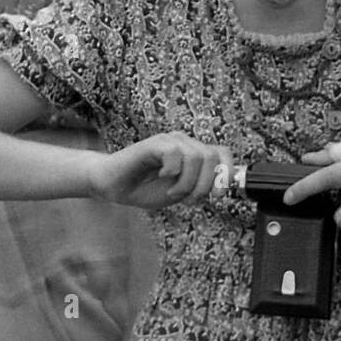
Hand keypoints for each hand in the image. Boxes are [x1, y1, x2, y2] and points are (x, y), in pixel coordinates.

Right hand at [88, 132, 233, 210]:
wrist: (113, 186)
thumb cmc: (145, 188)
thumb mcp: (180, 192)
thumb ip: (200, 186)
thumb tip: (220, 186)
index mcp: (192, 153)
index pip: (222, 153)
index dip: (226, 173)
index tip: (218, 195)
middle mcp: (183, 143)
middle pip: (212, 156)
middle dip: (205, 184)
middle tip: (189, 199)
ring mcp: (168, 141)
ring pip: (196, 156)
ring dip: (187, 182)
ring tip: (173, 192)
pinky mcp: (153, 144)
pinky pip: (174, 152)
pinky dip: (173, 171)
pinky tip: (162, 177)